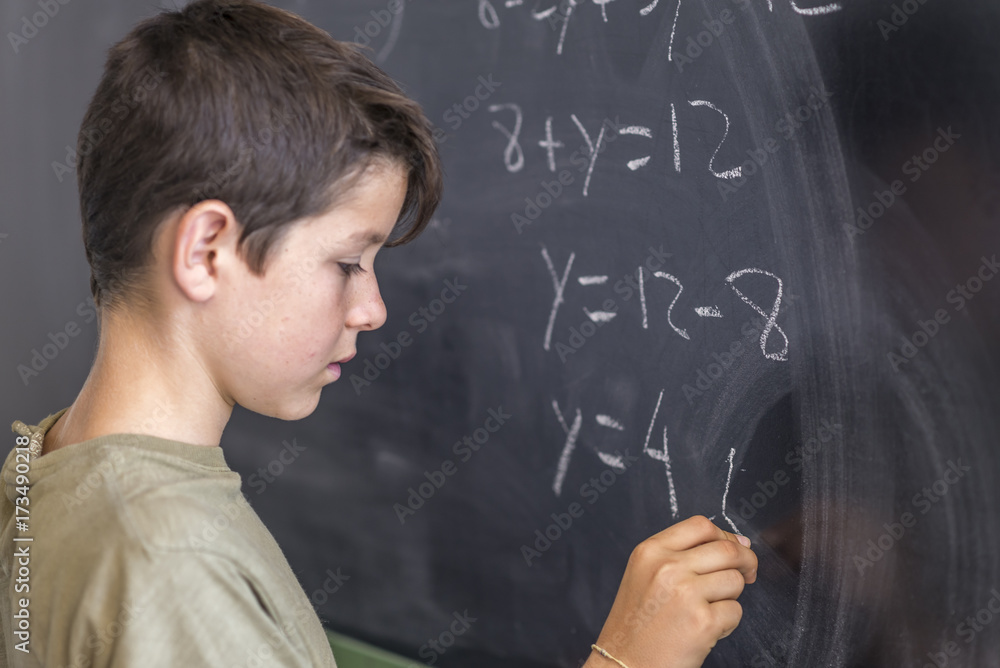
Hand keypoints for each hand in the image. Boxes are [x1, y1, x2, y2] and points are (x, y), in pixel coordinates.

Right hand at [585, 515, 756, 667]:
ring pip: (735, 581)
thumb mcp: (645, 574)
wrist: (624, 665)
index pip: (701, 525)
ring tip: (709, 610)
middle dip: (746, 561)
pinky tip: (705, 630)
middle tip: (748, 574)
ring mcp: (685, 593)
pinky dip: (727, 623)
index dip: (726, 535)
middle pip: (727, 549)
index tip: (735, 548)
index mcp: (650, 551)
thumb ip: (682, 554)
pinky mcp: (702, 622)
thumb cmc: (637, 625)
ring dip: (731, 596)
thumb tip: (739, 543)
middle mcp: (667, 567)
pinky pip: (735, 611)